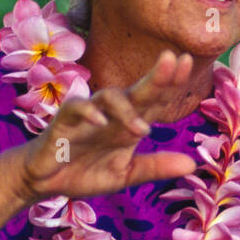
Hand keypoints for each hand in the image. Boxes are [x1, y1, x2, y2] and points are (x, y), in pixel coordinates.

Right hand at [14, 49, 199, 204]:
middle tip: (172, 59)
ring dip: (126, 110)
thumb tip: (193, 165)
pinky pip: (76, 108)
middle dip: (155, 76)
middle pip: (137, 90)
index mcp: (130, 123)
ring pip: (109, 97)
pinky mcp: (64, 121)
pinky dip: (88, 112)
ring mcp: (88, 114)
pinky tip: (99, 121)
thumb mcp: (126, 174)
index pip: (155, 99)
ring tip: (142, 130)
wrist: (46, 181)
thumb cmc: (86, 171)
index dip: (171, 82)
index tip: (187, 61)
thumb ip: (155, 167)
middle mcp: (112, 113)